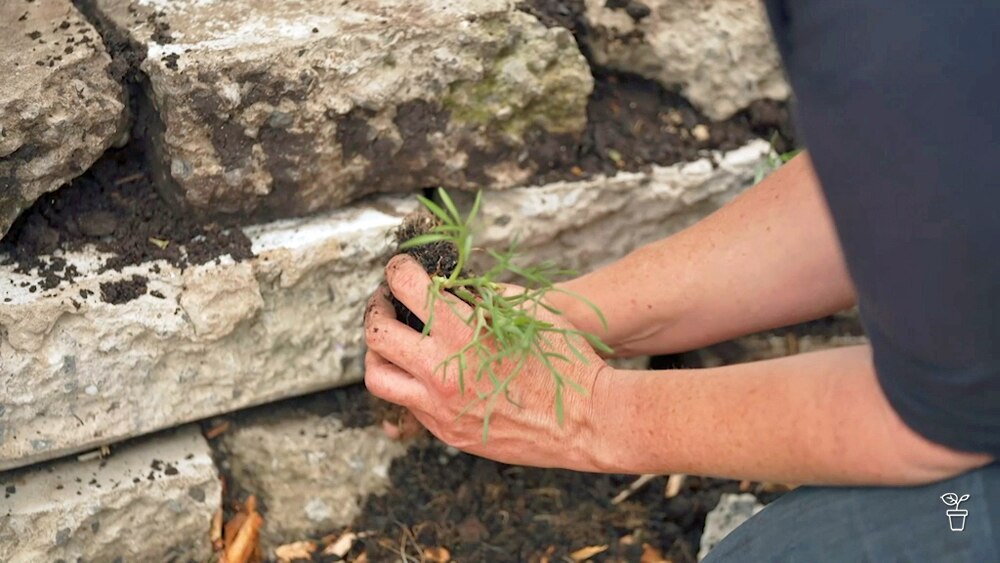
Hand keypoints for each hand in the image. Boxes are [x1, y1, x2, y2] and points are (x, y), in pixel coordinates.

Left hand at [364, 255, 610, 470]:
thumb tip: (452, 285)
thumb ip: (484, 296)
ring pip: (378, 378)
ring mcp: (440, 408)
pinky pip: (409, 405)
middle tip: (388, 302)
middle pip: (377, 334)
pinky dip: (411, 383)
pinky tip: (431, 372)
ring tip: (394, 340)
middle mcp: (442, 372)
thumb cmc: (566, 361)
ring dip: (379, 352)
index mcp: (463, 333)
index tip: (401, 268)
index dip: (398, 269)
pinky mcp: (447, 433)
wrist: (588, 421)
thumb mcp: (528, 312)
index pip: (407, 286)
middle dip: (377, 309)